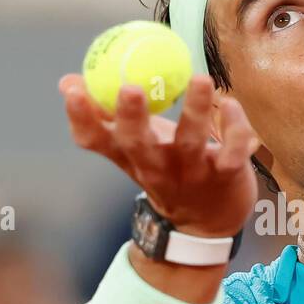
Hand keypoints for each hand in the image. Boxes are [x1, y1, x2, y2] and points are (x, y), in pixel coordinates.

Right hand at [59, 73, 259, 238]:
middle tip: (128, 88)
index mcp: (130, 156)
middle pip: (138, 144)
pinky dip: (235, 127)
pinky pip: (232, 150)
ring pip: (191, 143)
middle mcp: (156, 166)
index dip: (82, 117)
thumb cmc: (166, 170)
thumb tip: (68, 82)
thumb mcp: (132, 148)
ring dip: (195, 111)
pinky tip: (231, 104)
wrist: (207, 223)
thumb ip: (104, 117)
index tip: (73, 90)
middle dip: (131, 118)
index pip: (96, 140)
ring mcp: (191, 172)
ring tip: (199, 79)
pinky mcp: (226, 175)